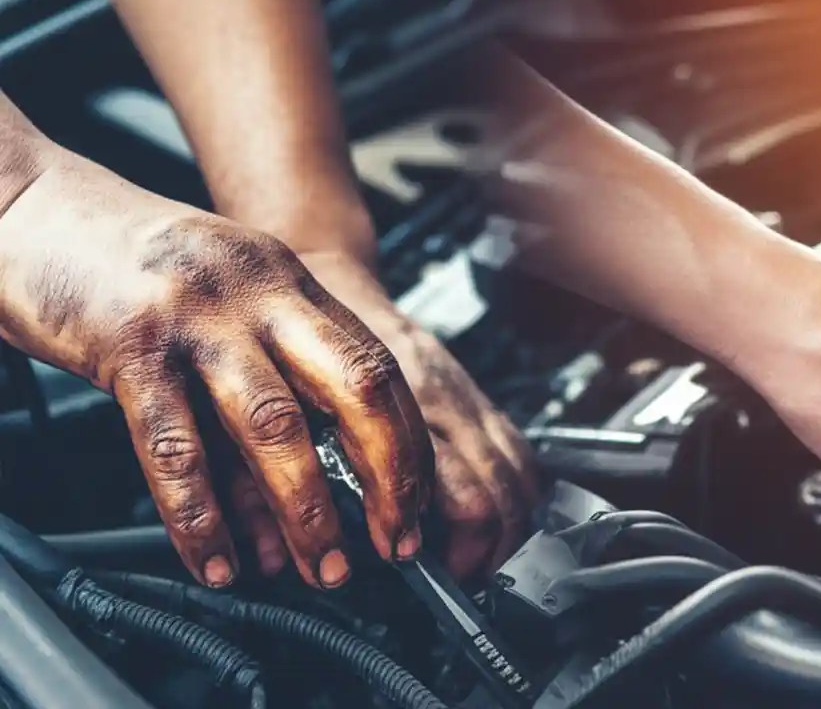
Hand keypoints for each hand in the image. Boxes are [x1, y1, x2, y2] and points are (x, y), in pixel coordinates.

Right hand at [0, 149, 431, 587]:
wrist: (28, 207)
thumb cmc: (128, 267)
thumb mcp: (225, 302)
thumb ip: (271, 377)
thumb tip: (315, 488)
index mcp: (289, 281)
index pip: (380, 366)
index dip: (408, 443)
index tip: (414, 506)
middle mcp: (255, 293)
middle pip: (354, 389)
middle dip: (389, 476)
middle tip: (395, 543)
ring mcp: (196, 318)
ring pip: (275, 427)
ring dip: (308, 511)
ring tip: (323, 567)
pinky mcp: (129, 348)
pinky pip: (176, 449)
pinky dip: (203, 518)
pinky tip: (217, 561)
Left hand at [290, 251, 540, 577]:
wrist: (323, 271)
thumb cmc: (292, 334)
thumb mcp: (272, 405)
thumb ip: (277, 477)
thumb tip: (278, 551)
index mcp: (391, 402)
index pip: (448, 491)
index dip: (436, 544)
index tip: (408, 565)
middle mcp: (442, 397)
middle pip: (498, 492)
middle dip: (483, 551)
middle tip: (452, 578)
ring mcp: (466, 393)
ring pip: (520, 474)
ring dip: (507, 528)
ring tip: (475, 559)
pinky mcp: (476, 391)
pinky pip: (520, 452)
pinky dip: (516, 494)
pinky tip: (492, 517)